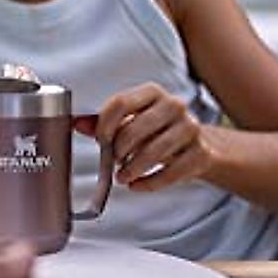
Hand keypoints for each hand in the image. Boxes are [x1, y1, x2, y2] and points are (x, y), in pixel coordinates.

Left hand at [77, 84, 212, 191]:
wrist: (198, 145)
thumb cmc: (156, 130)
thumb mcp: (130, 120)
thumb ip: (103, 122)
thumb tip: (76, 123)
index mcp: (152, 92)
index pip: (121, 102)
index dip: (105, 123)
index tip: (100, 140)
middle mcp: (174, 105)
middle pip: (136, 128)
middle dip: (119, 149)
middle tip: (113, 160)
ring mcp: (191, 128)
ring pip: (154, 152)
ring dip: (132, 168)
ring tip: (121, 176)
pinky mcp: (201, 153)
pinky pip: (171, 172)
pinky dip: (149, 183)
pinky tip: (137, 185)